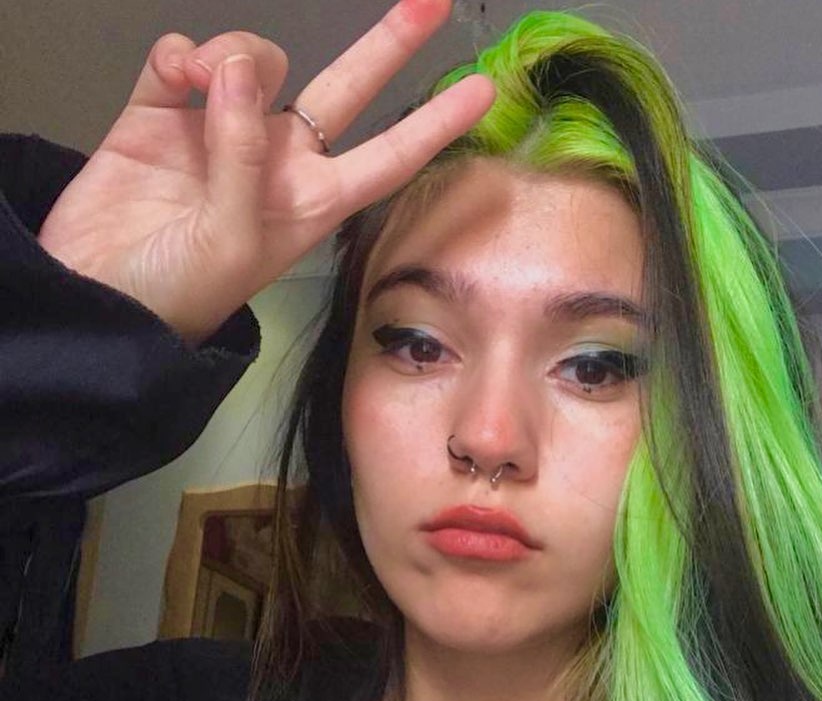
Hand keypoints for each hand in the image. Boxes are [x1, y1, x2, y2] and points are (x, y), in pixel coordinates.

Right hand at [36, 0, 494, 346]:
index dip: (434, 125)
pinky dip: (183, 56)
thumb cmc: (178, 291)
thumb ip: (244, 157)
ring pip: (256, 59)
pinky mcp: (164, 111)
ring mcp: (222, 131)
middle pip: (344, 89)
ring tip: (200, 87)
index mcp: (310, 201)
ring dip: (234, 56)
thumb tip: (237, 72)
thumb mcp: (231, 240)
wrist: (97, 294)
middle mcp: (277, 160)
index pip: (388, 156)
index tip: (482, 90)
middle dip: (384, 44)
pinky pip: (187, 56)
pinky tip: (174, 78)